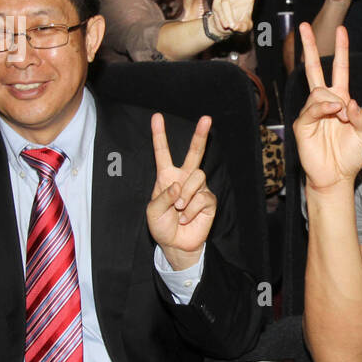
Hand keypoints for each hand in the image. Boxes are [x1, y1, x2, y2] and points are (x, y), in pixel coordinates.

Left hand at [147, 114, 215, 270]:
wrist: (176, 244)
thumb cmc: (161, 226)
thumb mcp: (152, 211)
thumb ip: (163, 196)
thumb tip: (178, 186)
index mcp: (166, 177)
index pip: (162, 153)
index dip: (159, 135)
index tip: (156, 117)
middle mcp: (184, 179)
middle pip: (194, 152)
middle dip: (200, 135)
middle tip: (206, 119)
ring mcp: (198, 189)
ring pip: (197, 176)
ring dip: (185, 195)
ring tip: (179, 209)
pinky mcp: (209, 201)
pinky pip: (202, 197)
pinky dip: (191, 209)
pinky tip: (186, 218)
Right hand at [209, 0, 266, 35]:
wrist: (225, 28)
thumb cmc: (239, 25)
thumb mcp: (245, 28)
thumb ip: (242, 27)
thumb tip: (235, 25)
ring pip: (225, 4)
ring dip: (228, 16)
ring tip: (230, 25)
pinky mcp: (216, 2)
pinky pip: (219, 10)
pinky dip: (223, 18)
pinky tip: (225, 24)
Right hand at [292, 22, 361, 192]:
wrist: (337, 176)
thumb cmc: (351, 155)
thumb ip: (361, 116)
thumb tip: (348, 101)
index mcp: (341, 99)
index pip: (339, 69)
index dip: (340, 50)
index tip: (342, 30)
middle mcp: (324, 102)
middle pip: (314, 68)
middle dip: (309, 46)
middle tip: (303, 26)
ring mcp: (311, 112)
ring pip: (318, 91)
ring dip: (333, 102)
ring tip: (341, 118)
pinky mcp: (303, 124)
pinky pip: (312, 108)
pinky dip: (324, 107)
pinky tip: (334, 112)